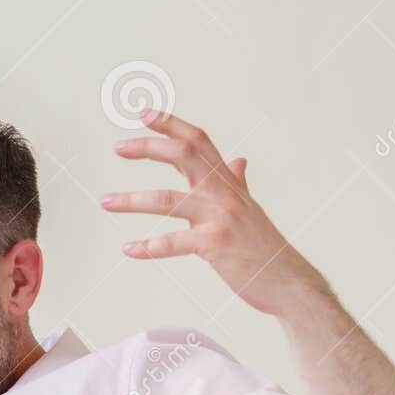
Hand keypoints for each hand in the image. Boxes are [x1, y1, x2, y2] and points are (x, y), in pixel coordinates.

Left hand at [101, 110, 330, 316]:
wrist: (289, 281)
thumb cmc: (264, 248)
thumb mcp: (249, 209)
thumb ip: (238, 184)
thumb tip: (239, 161)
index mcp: (228, 183)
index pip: (199, 142)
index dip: (171, 125)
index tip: (145, 113)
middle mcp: (224, 193)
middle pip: (184, 155)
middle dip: (149, 147)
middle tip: (118, 146)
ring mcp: (220, 217)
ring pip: (167, 199)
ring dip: (131, 199)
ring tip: (105, 201)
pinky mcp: (215, 244)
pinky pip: (172, 242)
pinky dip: (148, 247)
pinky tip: (128, 249)